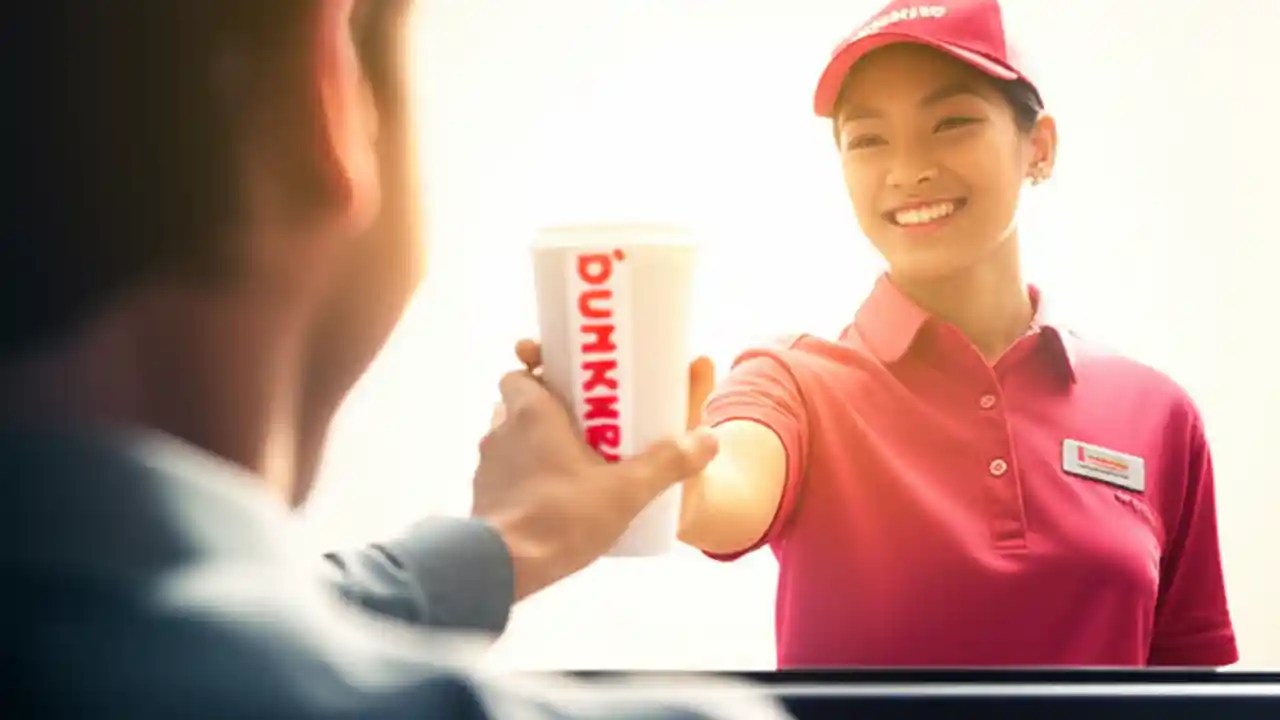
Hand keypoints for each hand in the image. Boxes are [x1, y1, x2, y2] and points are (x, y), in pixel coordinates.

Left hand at [474, 342, 718, 601]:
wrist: (501, 570)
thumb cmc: (559, 517)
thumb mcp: (626, 491)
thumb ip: (668, 463)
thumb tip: (707, 439)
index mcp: (529, 413)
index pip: (521, 373)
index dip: (541, 373)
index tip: (568, 382)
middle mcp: (501, 432)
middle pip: (519, 405)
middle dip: (548, 411)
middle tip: (583, 423)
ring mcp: (487, 467)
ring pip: (510, 441)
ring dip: (534, 446)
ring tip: (572, 462)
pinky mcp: (483, 499)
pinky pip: (506, 476)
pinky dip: (524, 479)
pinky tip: (553, 497)